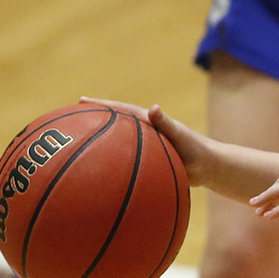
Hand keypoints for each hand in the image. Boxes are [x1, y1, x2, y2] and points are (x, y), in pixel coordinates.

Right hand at [79, 97, 215, 185]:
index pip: (119, 110)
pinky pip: (124, 162)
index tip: (81, 101)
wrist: (208, 167)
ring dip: (100, 144)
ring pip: (116, 144)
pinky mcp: (147, 162)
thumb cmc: (196, 149)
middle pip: (113, 125)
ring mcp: (144, 148)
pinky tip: (100, 176)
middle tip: (70, 120)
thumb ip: (167, 123)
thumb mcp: (180, 135)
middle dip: (93, 121)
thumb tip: (153, 108)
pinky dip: (112, 165)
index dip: (100, 105)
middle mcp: (142, 133)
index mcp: (147, 122)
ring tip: (78, 146)